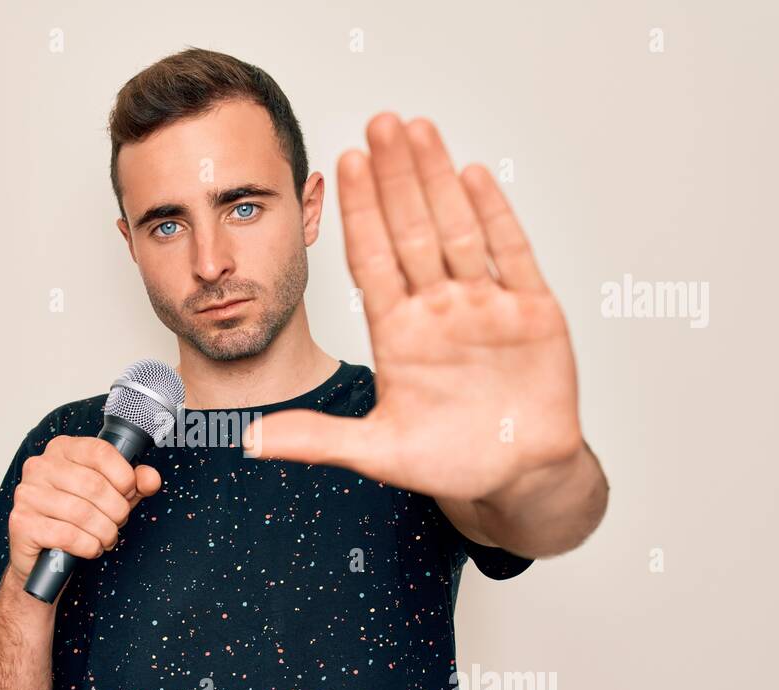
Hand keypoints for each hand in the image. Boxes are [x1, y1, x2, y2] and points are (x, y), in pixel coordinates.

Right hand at [7, 436, 161, 582]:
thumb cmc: (75, 519)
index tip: (129, 493)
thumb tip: (151, 478)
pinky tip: (90, 547)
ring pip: (82, 513)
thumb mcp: (111, 495)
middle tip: (119, 522)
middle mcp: (40, 466)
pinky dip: (88, 546)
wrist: (41, 555)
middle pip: (94, 485)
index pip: (100, 451)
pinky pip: (68, 535)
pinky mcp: (21, 522)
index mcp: (62, 449)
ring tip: (107, 538)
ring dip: (105, 531)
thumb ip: (134, 484)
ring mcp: (27, 493)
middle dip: (117, 510)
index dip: (124, 476)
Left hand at [244, 114, 583, 502]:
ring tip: (418, 130)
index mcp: (398, 334)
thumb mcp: (377, 453)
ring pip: (456, 230)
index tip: (341, 164)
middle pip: (410, 231)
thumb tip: (247, 441)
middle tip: (378, 122)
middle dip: (394, 177)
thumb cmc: (451, 463)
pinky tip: (473, 174)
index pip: (372, 259)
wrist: (519, 478)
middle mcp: (437, 310)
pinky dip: (496, 215)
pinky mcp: (532, 312)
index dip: (359, 212)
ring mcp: (484, 307)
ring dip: (437, 180)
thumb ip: (315, 440)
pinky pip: (512, 254)